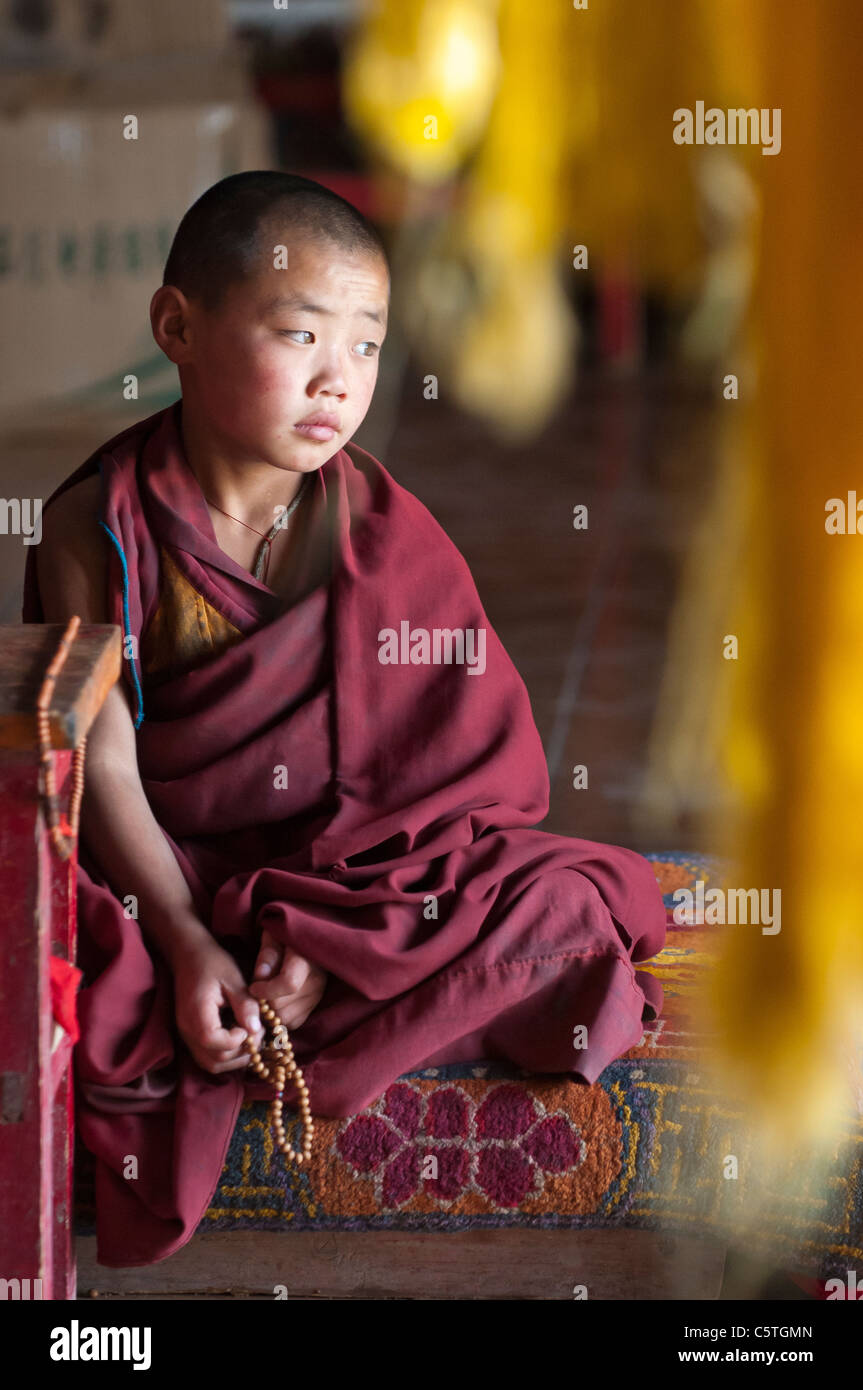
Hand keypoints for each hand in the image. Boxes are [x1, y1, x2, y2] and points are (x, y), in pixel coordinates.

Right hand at [172, 937, 263, 1074]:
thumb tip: (256, 1029)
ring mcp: (187, 1035)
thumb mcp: (233, 978)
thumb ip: (245, 1004)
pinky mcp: (191, 1036)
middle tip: (259, 1033)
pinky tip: (240, 1038)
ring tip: (251, 1037)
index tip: (252, 1025)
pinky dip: (227, 1055)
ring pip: (211, 1064)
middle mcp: (187, 1030)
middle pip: (214, 1059)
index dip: (237, 1040)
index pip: (213, 1041)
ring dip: (235, 1058)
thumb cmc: (212, 963)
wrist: (189, 956)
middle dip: (242, 1052)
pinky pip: (208, 1057)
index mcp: (196, 1013)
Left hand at [249, 927, 326, 1029]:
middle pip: (283, 1005)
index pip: (289, 983)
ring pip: (286, 1018)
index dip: (266, 990)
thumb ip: (267, 954)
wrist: (305, 938)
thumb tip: (261, 976)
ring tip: (265, 996)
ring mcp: (318, 994)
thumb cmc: (284, 934)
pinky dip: (280, 1016)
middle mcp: (317, 979)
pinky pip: (293, 1022)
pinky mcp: (315, 1004)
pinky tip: (275, 1002)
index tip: (253, 987)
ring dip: (271, 1012)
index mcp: (307, 959)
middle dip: (264, 1002)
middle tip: (256, 991)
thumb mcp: (273, 935)